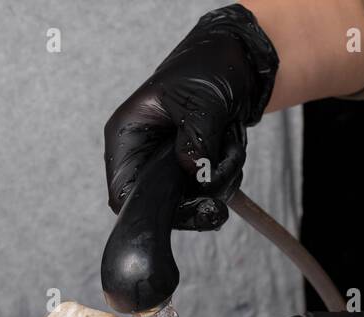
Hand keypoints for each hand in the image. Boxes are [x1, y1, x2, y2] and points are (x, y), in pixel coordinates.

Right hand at [103, 4, 278, 231]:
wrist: (240, 59)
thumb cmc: (209, 66)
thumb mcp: (202, 100)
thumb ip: (197, 139)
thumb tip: (196, 174)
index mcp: (129, 135)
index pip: (123, 192)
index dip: (151, 208)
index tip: (192, 205)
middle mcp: (145, 154)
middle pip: (164, 203)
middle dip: (200, 190)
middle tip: (223, 170)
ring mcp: (170, 163)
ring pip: (195, 198)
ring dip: (222, 174)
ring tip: (227, 136)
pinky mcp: (193, 167)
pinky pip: (213, 189)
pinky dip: (230, 170)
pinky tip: (230, 141)